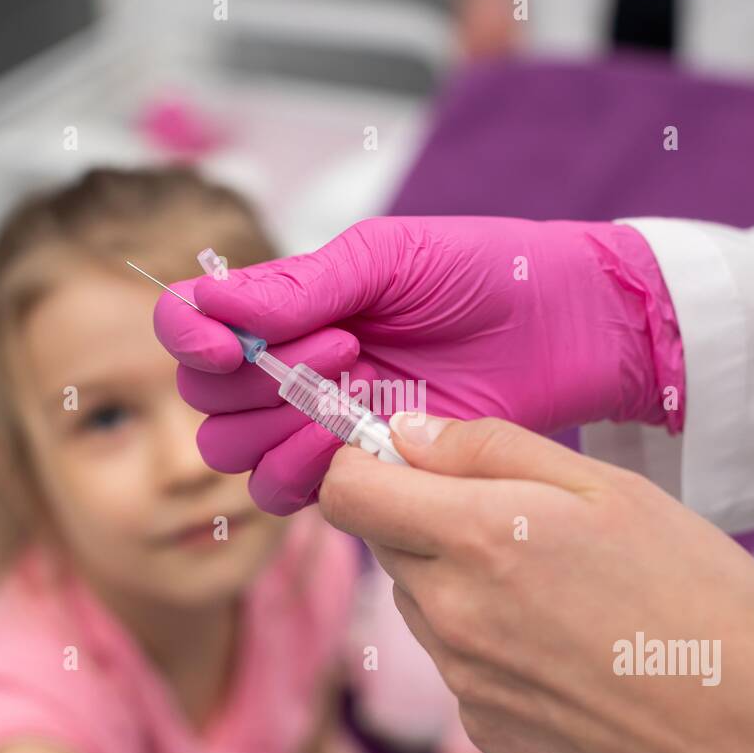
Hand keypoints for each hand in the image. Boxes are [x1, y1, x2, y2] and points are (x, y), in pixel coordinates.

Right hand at [153, 217, 681, 513]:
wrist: (562, 327)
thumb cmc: (483, 273)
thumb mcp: (388, 259)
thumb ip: (301, 285)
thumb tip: (212, 304)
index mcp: (287, 305)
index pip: (191, 325)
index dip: (190, 337)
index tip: (232, 343)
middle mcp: (290, 366)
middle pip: (205, 396)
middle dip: (251, 379)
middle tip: (338, 346)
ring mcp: (319, 422)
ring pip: (234, 451)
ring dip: (273, 426)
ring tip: (351, 386)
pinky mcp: (358, 472)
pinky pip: (287, 493)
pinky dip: (300, 473)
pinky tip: (354, 443)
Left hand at [319, 413, 753, 752]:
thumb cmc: (703, 601)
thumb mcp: (611, 489)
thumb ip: (492, 451)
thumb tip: (407, 435)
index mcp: (477, 540)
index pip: (345, 492)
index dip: (364, 465)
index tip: (405, 460)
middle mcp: (451, 617)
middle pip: (387, 545)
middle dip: (430, 519)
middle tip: (524, 522)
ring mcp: (463, 683)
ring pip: (423, 603)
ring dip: (462, 580)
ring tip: (561, 588)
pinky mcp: (486, 729)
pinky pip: (458, 663)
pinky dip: (491, 642)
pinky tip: (567, 645)